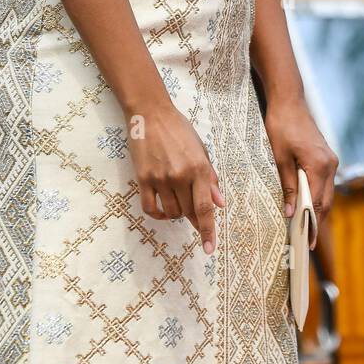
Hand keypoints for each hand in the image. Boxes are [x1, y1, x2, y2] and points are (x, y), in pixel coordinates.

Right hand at [125, 102, 224, 253]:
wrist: (150, 114)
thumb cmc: (179, 130)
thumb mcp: (201, 150)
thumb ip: (210, 178)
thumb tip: (220, 204)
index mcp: (199, 168)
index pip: (205, 208)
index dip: (208, 231)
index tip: (209, 249)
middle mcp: (181, 175)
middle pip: (188, 212)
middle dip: (192, 216)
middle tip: (191, 208)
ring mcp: (160, 178)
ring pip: (171, 212)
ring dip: (176, 213)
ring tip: (176, 198)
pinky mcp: (143, 178)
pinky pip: (150, 208)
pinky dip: (158, 214)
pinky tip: (163, 209)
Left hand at [263, 96, 337, 246]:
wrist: (289, 100)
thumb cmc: (281, 125)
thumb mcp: (279, 157)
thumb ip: (287, 184)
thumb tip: (289, 210)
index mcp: (319, 165)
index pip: (318, 203)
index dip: (312, 223)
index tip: (306, 240)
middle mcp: (330, 164)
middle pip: (326, 201)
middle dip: (317, 221)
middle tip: (306, 241)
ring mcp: (330, 160)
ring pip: (327, 192)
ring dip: (317, 209)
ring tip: (305, 227)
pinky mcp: (326, 157)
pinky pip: (324, 182)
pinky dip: (317, 195)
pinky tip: (306, 204)